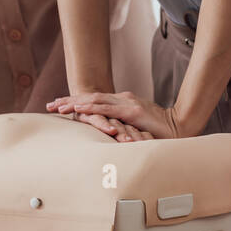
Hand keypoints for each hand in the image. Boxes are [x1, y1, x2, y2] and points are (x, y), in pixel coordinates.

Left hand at [47, 91, 182, 139]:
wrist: (180, 126)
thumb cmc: (159, 130)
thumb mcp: (135, 126)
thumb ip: (122, 126)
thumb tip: (108, 132)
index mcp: (122, 102)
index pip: (93, 100)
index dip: (74, 102)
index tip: (58, 105)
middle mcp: (123, 99)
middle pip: (90, 97)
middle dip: (68, 100)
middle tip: (50, 104)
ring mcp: (128, 103)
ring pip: (95, 100)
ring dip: (75, 103)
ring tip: (59, 107)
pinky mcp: (133, 111)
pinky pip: (108, 109)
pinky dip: (92, 109)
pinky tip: (79, 110)